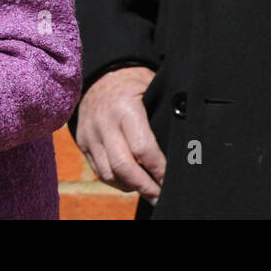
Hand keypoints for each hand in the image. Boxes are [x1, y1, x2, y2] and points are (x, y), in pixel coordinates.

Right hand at [75, 66, 165, 203]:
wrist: (101, 74)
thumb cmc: (135, 83)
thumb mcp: (152, 89)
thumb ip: (165, 113)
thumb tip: (187, 143)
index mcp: (125, 108)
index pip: (143, 149)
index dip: (159, 170)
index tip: (170, 180)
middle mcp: (105, 123)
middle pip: (124, 167)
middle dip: (145, 186)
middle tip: (161, 196)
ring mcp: (91, 134)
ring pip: (109, 174)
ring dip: (130, 186)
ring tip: (148, 190)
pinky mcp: (83, 142)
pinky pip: (99, 171)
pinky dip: (116, 180)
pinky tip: (131, 181)